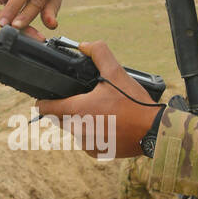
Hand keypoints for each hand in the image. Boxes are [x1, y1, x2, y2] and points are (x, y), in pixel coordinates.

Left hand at [37, 40, 162, 158]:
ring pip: (75, 129)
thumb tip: (84, 45)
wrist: (153, 131)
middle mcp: (78, 130)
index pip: (46, 108)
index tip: (48, 97)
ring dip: (82, 121)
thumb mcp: (116, 72)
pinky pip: (87, 141)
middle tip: (86, 99)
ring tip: (101, 112)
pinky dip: (94, 133)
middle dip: (68, 108)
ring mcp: (86, 144)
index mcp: (78, 110)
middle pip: (60, 118)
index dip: (44, 101)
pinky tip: (108, 125)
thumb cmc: (134, 103)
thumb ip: (98, 53)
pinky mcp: (96, 153)